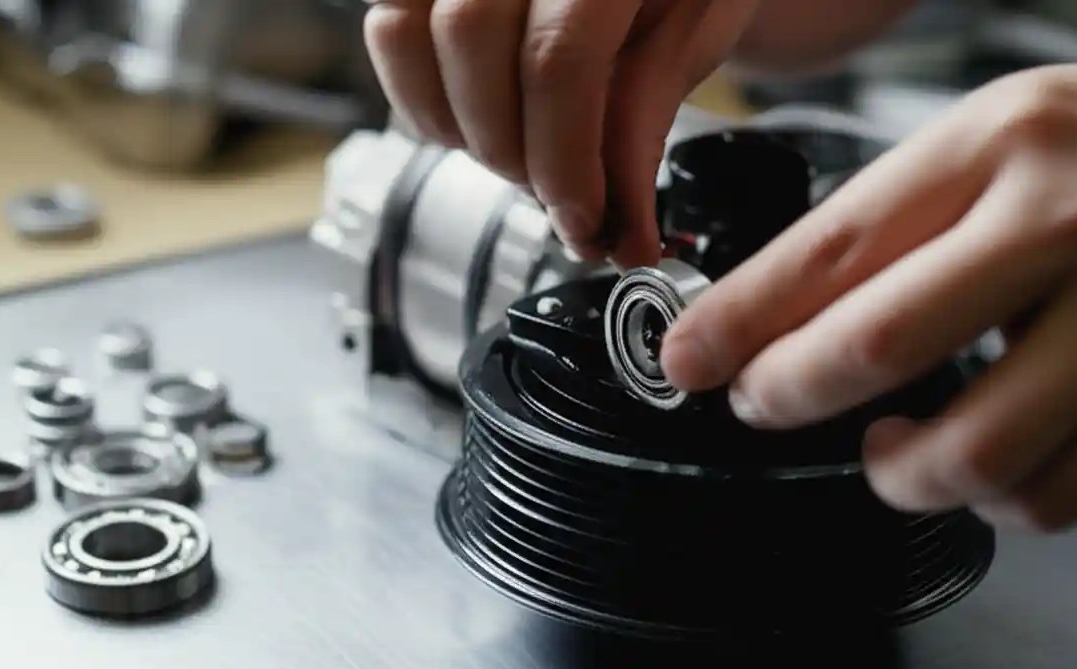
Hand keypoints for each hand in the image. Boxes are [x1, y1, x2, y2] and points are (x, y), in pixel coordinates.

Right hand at [362, 0, 760, 267]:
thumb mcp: (688, 38)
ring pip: (406, 29)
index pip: (555, 57)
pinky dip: (417, 90)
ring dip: (452, 121)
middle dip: (506, 145)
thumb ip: (640, 129)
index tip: (582, 220)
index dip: (562, 161)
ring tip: (512, 151)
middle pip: (468, 38)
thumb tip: (622, 235)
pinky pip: (388, 24)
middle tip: (551, 192)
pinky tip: (470, 115)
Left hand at [662, 60, 1076, 531]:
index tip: (689, 356)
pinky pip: (1058, 495)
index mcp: (1004, 143)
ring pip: (973, 450)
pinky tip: (984, 468)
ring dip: (897, 473)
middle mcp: (1070, 222)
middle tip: (762, 402)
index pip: (833, 246)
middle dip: (787, 393)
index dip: (738, 318)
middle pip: (879, 346)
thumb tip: (786, 302)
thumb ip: (909, 210)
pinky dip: (996, 503)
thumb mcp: (1012, 132)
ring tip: (884, 450)